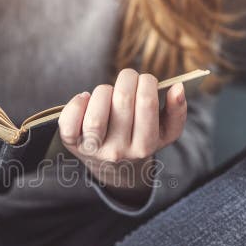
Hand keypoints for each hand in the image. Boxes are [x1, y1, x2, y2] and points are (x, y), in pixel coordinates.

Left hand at [58, 68, 187, 204]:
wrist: (113, 166)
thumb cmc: (140, 138)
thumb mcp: (164, 131)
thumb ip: (177, 112)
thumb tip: (178, 88)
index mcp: (144, 147)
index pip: (147, 103)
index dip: (146, 81)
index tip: (145, 80)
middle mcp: (118, 152)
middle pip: (122, 101)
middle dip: (127, 78)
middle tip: (128, 78)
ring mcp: (93, 149)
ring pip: (95, 115)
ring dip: (103, 91)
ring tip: (108, 92)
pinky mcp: (71, 144)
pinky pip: (68, 123)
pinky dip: (75, 103)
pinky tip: (85, 98)